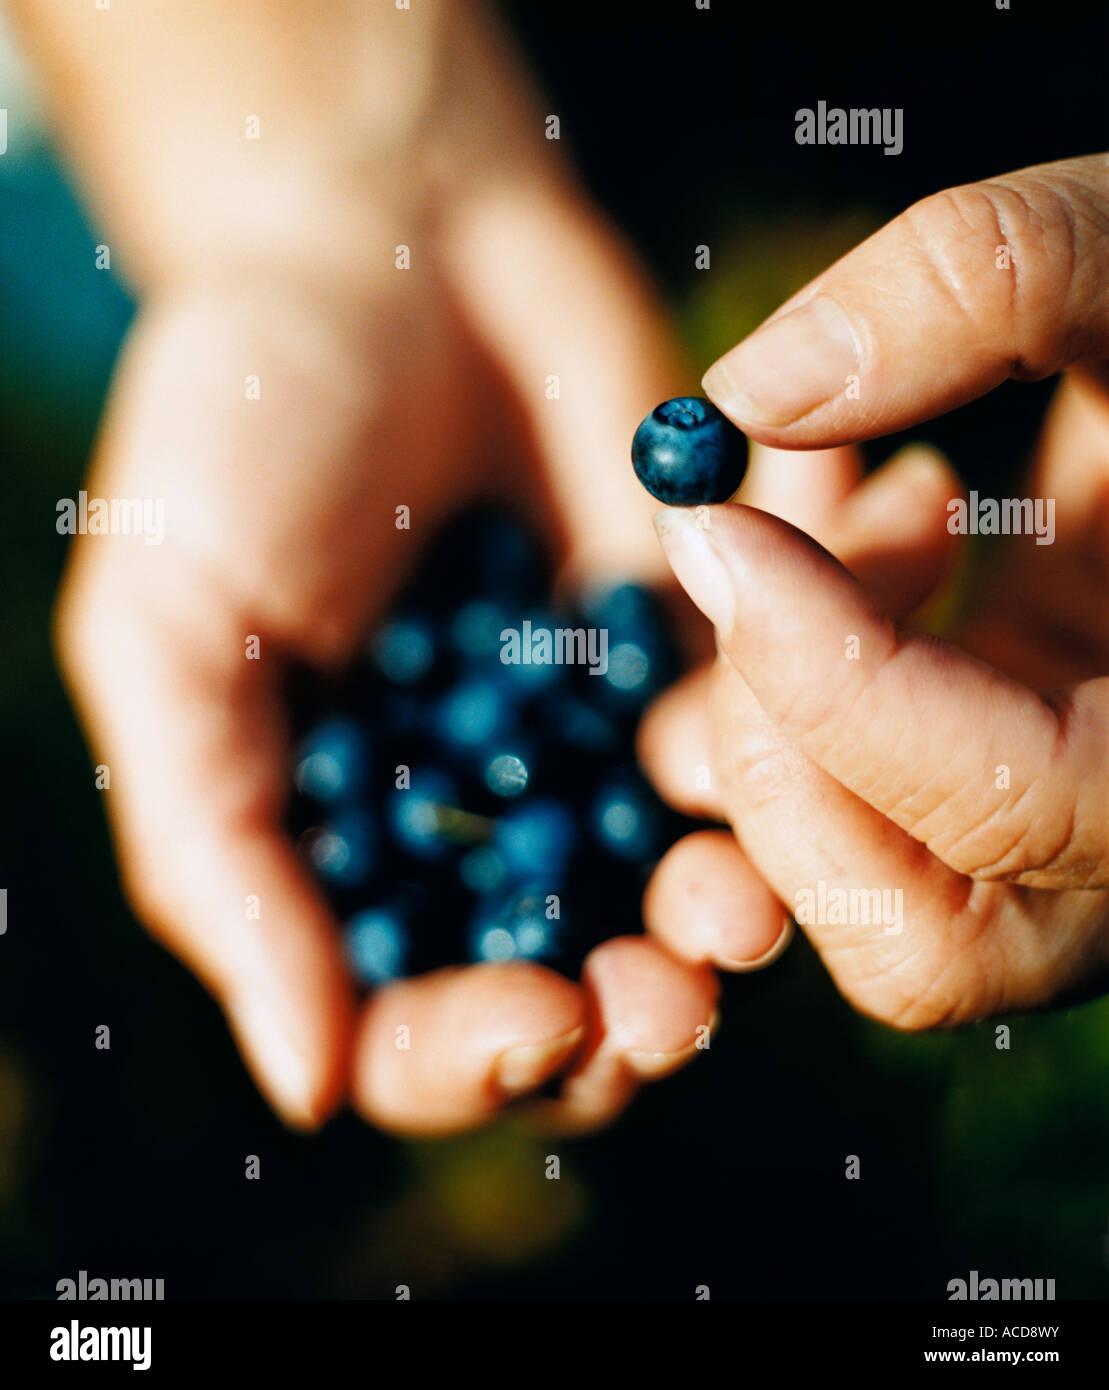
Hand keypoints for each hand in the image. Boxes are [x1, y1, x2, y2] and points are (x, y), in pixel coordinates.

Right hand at [49, 3, 717, 1133]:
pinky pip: (775, 722)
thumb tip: (305, 1085)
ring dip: (737, 904)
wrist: (387, 239)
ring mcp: (604, 743)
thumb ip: (216, 852)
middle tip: (680, 994)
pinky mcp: (701, 647)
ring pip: (694, 882)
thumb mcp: (168, 634)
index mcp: (347, 849)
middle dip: (635, 1015)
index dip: (475, 1058)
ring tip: (747, 882)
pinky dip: (809, 718)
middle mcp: (486, 824)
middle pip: (577, 990)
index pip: (411, 1024)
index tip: (544, 1020)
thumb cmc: (239, 429)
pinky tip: (815, 700)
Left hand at [640, 155, 1108, 1028]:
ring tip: (854, 492)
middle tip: (750, 561)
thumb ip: (992, 281)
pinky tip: (892, 510)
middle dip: (785, 748)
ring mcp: (1081, 815)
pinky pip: (881, 793)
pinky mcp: (1030, 758)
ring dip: (790, 704)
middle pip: (922, 940)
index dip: (838, 681)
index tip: (718, 527)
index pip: (1017, 805)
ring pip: (882, 889)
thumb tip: (750, 398)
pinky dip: (825, 669)